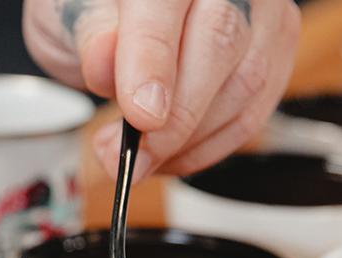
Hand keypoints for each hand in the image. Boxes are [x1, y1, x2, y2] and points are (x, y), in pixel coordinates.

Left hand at [22, 0, 299, 180]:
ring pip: (245, 84)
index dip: (153, 60)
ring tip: (138, 157)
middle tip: (130, 155)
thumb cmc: (93, 6)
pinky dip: (207, 146)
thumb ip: (89, 33)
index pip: (166, 2)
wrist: (114, 15)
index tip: (140, 116)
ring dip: (188, 140)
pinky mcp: (274, 49)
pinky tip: (169, 154)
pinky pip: (252, 111)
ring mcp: (259, 11)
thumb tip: (105, 62)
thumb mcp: (67, 12)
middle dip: (175, 117)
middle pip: (221, 41)